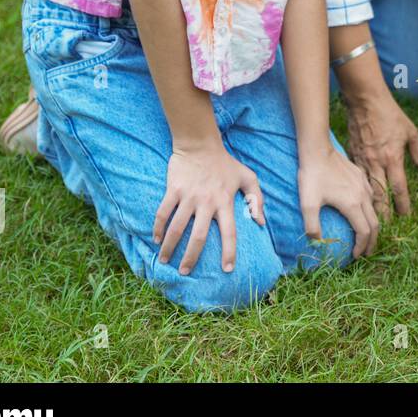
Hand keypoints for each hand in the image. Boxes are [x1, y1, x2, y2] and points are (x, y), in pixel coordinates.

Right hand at [154, 138, 265, 275]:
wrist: (199, 144)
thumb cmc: (225, 163)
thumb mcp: (248, 177)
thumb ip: (257, 199)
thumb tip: (261, 222)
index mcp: (225, 202)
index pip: (230, 232)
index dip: (229, 252)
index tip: (227, 270)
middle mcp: (207, 202)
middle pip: (199, 237)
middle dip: (191, 257)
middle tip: (185, 272)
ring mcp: (188, 196)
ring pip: (177, 228)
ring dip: (170, 247)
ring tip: (165, 261)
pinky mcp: (173, 190)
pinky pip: (163, 212)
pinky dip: (158, 227)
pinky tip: (156, 240)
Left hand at [298, 143, 380, 258]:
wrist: (317, 149)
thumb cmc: (311, 176)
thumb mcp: (307, 203)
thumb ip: (311, 226)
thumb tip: (316, 242)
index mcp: (352, 205)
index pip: (364, 232)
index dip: (361, 247)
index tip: (355, 256)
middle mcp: (363, 196)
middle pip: (375, 224)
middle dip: (371, 241)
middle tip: (365, 252)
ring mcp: (364, 186)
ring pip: (374, 211)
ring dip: (372, 226)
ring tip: (364, 236)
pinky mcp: (361, 177)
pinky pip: (371, 198)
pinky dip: (369, 212)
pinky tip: (360, 213)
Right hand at [343, 89, 417, 220]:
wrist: (365, 101)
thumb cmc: (390, 114)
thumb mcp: (410, 131)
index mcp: (393, 158)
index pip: (399, 188)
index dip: (403, 204)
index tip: (406, 216)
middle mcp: (376, 163)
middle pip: (380, 195)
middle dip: (383, 213)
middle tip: (384, 229)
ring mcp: (362, 160)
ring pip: (366, 189)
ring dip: (370, 206)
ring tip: (371, 220)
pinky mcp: (352, 156)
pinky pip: (356, 177)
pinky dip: (358, 189)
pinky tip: (358, 199)